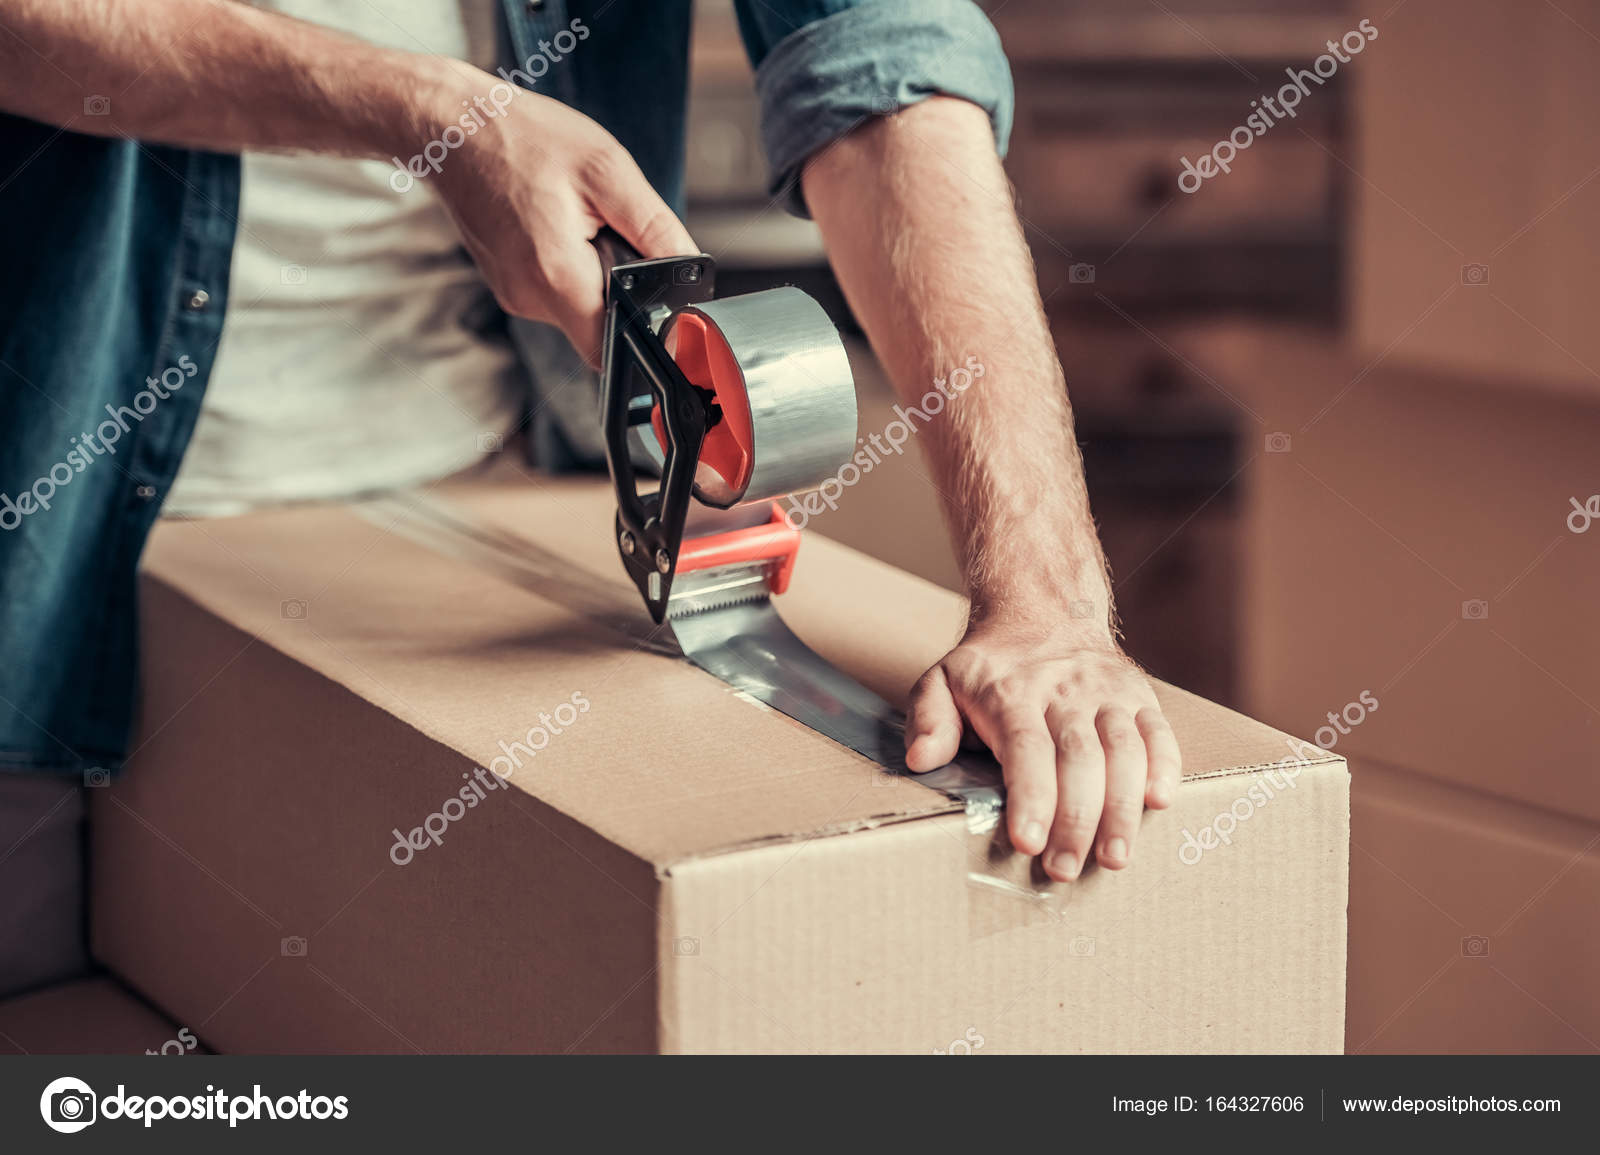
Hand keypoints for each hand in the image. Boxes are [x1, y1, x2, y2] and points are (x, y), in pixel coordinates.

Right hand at [412, 62, 696, 362]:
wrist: (450, 126)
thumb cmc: (521, 138)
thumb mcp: (607, 172)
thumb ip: (655, 228)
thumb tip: (690, 269)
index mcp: (556, 277)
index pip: (610, 349)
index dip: (641, 333)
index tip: (654, 303)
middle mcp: (529, 297)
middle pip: (598, 326)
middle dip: (618, 290)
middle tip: (609, 235)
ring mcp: (514, 293)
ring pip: (577, 307)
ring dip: (593, 273)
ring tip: (577, 220)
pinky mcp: (508, 283)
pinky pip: (555, 289)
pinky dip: (568, 264)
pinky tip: (557, 223)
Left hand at [903, 616, 1181, 879]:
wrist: (1045, 610)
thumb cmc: (990, 665)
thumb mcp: (942, 679)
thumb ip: (928, 718)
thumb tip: (922, 758)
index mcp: (1012, 694)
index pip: (1026, 748)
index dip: (1031, 798)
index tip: (1028, 842)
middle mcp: (1064, 692)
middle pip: (1077, 758)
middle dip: (1075, 819)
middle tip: (1065, 868)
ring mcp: (1107, 694)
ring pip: (1122, 750)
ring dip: (1121, 807)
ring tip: (1114, 857)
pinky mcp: (1139, 697)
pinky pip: (1159, 732)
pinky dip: (1165, 767)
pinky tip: (1160, 803)